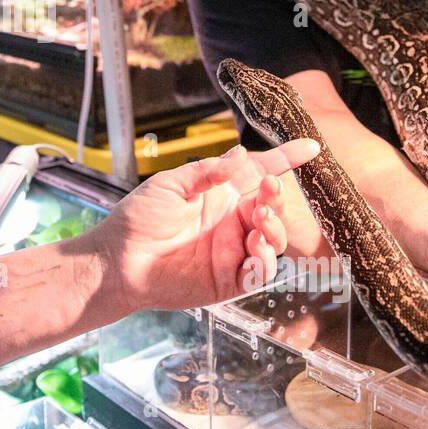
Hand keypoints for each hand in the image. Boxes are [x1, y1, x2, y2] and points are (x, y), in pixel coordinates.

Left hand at [91, 140, 321, 312]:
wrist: (117, 261)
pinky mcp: (228, 280)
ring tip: (259, 220)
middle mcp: (231, 222)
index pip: (259, 174)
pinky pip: (259, 272)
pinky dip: (265, 260)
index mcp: (219, 196)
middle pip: (271, 207)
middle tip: (268, 189)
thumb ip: (206, 172)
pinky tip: (254, 246)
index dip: (285, 161)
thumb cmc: (138, 221)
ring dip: (274, 228)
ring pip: (272, 240)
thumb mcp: (170, 185)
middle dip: (277, 197)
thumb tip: (240, 154)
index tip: (310, 148)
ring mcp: (231, 251)